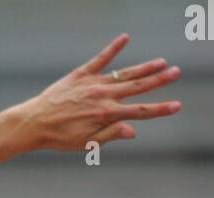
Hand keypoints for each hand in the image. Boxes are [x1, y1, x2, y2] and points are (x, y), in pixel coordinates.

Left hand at [14, 33, 181, 151]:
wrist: (36, 122)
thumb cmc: (61, 137)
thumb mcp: (87, 143)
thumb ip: (111, 134)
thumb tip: (134, 131)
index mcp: (106, 115)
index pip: (140, 112)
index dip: (160, 109)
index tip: (177, 105)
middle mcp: (103, 96)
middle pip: (137, 87)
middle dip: (159, 81)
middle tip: (177, 72)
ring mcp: (93, 84)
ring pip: (124, 74)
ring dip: (144, 67)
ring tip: (162, 62)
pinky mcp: (81, 74)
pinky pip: (100, 59)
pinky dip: (113, 49)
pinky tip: (125, 38)